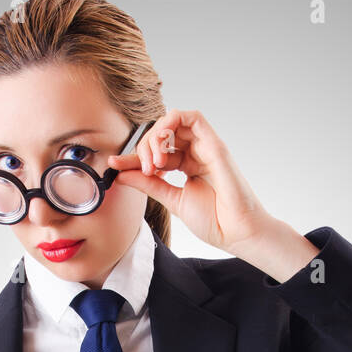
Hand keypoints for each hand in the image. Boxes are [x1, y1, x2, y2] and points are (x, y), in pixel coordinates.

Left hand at [107, 110, 273, 255]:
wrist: (236, 233)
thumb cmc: (214, 220)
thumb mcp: (171, 199)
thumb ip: (148, 184)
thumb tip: (122, 173)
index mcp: (187, 166)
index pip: (156, 152)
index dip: (133, 156)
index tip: (115, 164)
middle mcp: (196, 153)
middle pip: (162, 133)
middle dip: (145, 146)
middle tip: (145, 168)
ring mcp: (206, 148)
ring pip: (174, 120)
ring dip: (157, 134)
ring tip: (155, 160)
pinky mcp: (215, 145)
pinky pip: (194, 118)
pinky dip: (172, 122)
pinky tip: (163, 142)